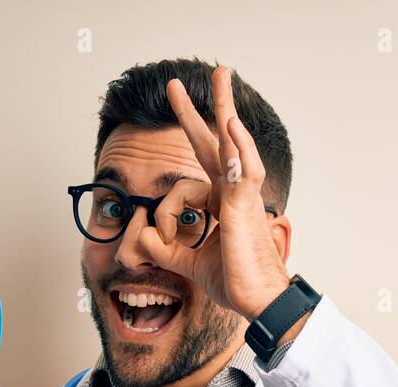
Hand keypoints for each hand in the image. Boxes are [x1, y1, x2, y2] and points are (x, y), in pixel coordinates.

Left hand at [138, 66, 290, 319]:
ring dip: (225, 108)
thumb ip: (162, 250)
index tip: (155, 236)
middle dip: (196, 113)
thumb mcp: (188, 263)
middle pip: (213, 143)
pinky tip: (231, 124)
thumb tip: (139, 239)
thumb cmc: (235, 282)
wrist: (259, 300)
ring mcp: (242, 195)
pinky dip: (239, 145)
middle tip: (177, 85)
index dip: (162, 210)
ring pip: (231, 144)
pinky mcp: (245, 206)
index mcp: (221, 204)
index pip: (186, 185)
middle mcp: (232, 193)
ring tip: (222, 76)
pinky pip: (244, 169)